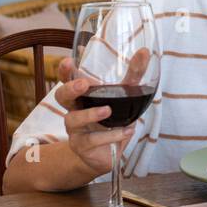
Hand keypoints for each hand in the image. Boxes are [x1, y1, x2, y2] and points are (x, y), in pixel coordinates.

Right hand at [51, 56, 140, 178]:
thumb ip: (133, 75)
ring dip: (90, 114)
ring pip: (73, 120)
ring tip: (108, 110)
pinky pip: (92, 140)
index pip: (67, 79)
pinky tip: (127, 131)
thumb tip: (144, 51)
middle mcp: (74, 110)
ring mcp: (75, 129)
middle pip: (61, 96)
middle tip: (84, 84)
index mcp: (82, 95)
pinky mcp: (82, 147)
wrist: (106, 154)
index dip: (65, 70)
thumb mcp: (125, 97)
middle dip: (70, 89)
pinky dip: (111, 135)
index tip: (69, 61)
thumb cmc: (112, 121)